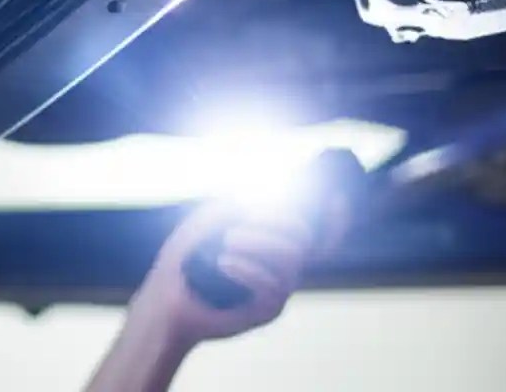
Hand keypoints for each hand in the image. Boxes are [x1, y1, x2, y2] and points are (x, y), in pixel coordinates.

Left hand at [127, 167, 353, 346]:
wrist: (167, 297)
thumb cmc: (186, 257)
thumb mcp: (209, 219)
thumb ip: (239, 202)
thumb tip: (267, 195)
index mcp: (272, 243)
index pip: (315, 231)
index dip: (336, 219)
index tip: (339, 200)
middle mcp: (281, 266)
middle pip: (303, 237)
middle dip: (276, 221)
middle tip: (237, 226)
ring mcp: (278, 289)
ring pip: (292, 257)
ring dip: (260, 241)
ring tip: (227, 241)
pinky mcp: (268, 310)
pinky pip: (272, 286)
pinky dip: (247, 268)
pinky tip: (223, 262)